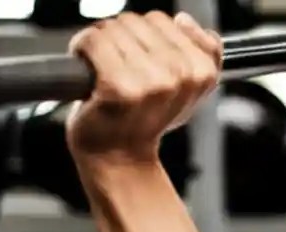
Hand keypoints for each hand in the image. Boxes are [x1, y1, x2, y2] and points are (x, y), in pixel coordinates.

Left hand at [65, 11, 222, 163]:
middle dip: (122, 38)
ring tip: (105, 70)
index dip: (146, 36)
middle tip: (120, 66)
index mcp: (201, 72)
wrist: (120, 156)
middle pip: (137, 21)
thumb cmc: (148, 120)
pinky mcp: (118, 86)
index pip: (165, 21)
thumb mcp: (190, 89)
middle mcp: (180, 76)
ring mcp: (150, 82)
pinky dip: (82, 48)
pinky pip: (93, 40)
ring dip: (102, 44)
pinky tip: (89, 69)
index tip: (141, 57)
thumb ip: (203, 53)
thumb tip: (187, 22)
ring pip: (113, 28)